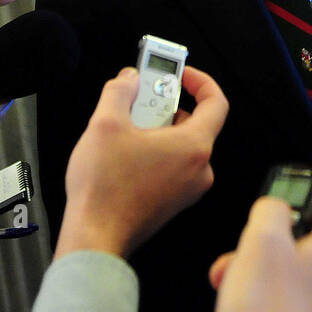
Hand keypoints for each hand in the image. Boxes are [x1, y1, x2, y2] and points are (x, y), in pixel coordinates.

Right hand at [55, 64, 227, 258]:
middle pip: (194, 123)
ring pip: (180, 145)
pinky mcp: (173, 201)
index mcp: (194, 147)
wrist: (95, 237)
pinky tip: (125, 153)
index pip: (216, 102)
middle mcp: (199, 169)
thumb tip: (128, 78)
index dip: (200, 81)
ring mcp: (188, 188)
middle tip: (139, 98)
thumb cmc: (104, 189)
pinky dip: (154, 151)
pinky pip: (172, 165)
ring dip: (156, 129)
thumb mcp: (105, 124)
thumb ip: (120, 91)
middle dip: (166, 105)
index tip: (180, 74)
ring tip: (126, 128)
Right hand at [208, 198, 311, 311]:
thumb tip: (274, 205)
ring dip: (258, 284)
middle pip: (299, 256)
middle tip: (236, 263)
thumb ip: (270, 210)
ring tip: (233, 293)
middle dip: (260, 256)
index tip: (268, 221)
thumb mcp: (262, 239)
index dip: (290, 217)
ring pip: (290, 288)